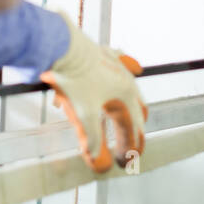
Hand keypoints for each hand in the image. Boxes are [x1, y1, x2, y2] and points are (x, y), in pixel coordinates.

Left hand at [40, 13, 148, 172]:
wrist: (65, 47)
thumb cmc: (75, 79)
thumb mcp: (85, 113)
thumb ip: (92, 136)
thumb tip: (94, 157)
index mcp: (126, 93)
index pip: (136, 122)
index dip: (134, 140)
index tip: (132, 155)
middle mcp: (127, 79)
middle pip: (137, 105)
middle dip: (136, 123)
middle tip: (134, 138)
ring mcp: (118, 65)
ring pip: (132, 85)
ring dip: (133, 101)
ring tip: (136, 111)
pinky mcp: (107, 55)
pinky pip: (124, 64)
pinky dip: (129, 70)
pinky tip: (133, 69)